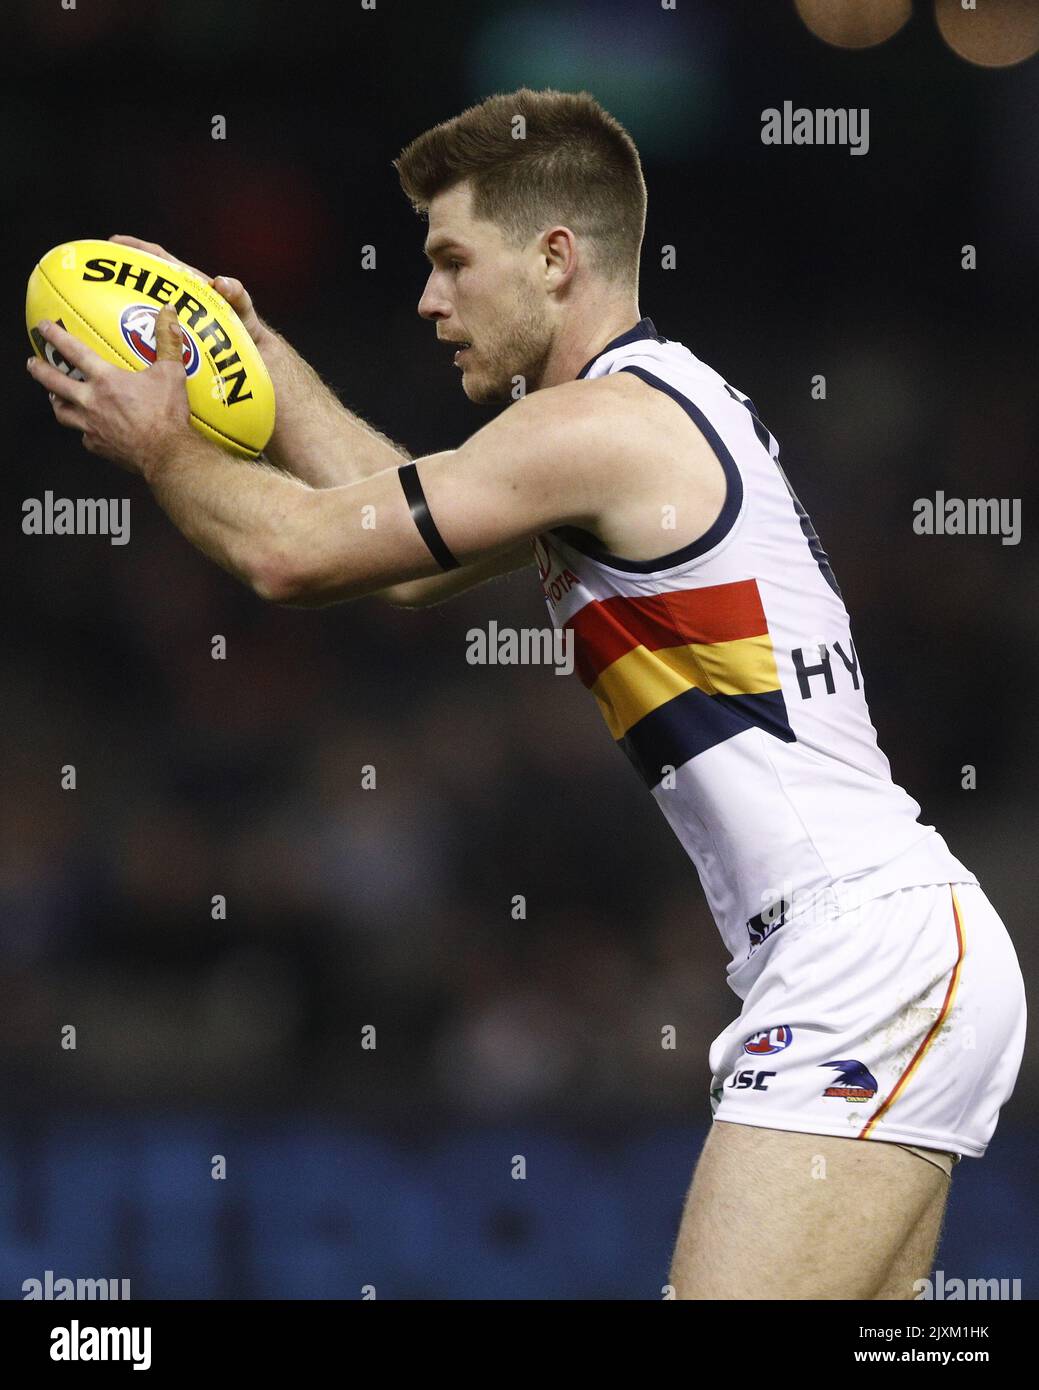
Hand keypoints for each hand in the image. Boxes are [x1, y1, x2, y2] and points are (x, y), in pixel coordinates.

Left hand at [27, 306, 191, 474]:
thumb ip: (168, 341)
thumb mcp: (171, 372)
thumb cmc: (166, 414)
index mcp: (106, 380)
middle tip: (32, 363)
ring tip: (54, 397)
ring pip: (62, 412)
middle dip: (40, 370)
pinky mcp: (97, 445)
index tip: (43, 327)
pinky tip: (88, 429)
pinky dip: (84, 430)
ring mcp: (91, 426)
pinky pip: (84, 436)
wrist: (166, 452)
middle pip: (55, 383)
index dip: (56, 336)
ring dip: (56, 402)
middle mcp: (92, 401)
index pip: (74, 352)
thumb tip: (169, 313)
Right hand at [108, 234, 270, 348]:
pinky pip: (148, 336)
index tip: (114, 243)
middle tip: (92, 274)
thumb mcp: (244, 310)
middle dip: (118, 275)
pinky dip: (132, 337)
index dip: (137, 248)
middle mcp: (176, 302)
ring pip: (140, 309)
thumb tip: (221, 282)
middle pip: (142, 283)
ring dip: (118, 306)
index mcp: (188, 286)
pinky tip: (114, 343)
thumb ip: (237, 295)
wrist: (251, 360)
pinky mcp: (171, 342)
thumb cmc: (247, 330)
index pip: (159, 259)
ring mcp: (171, 322)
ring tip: (92, 306)